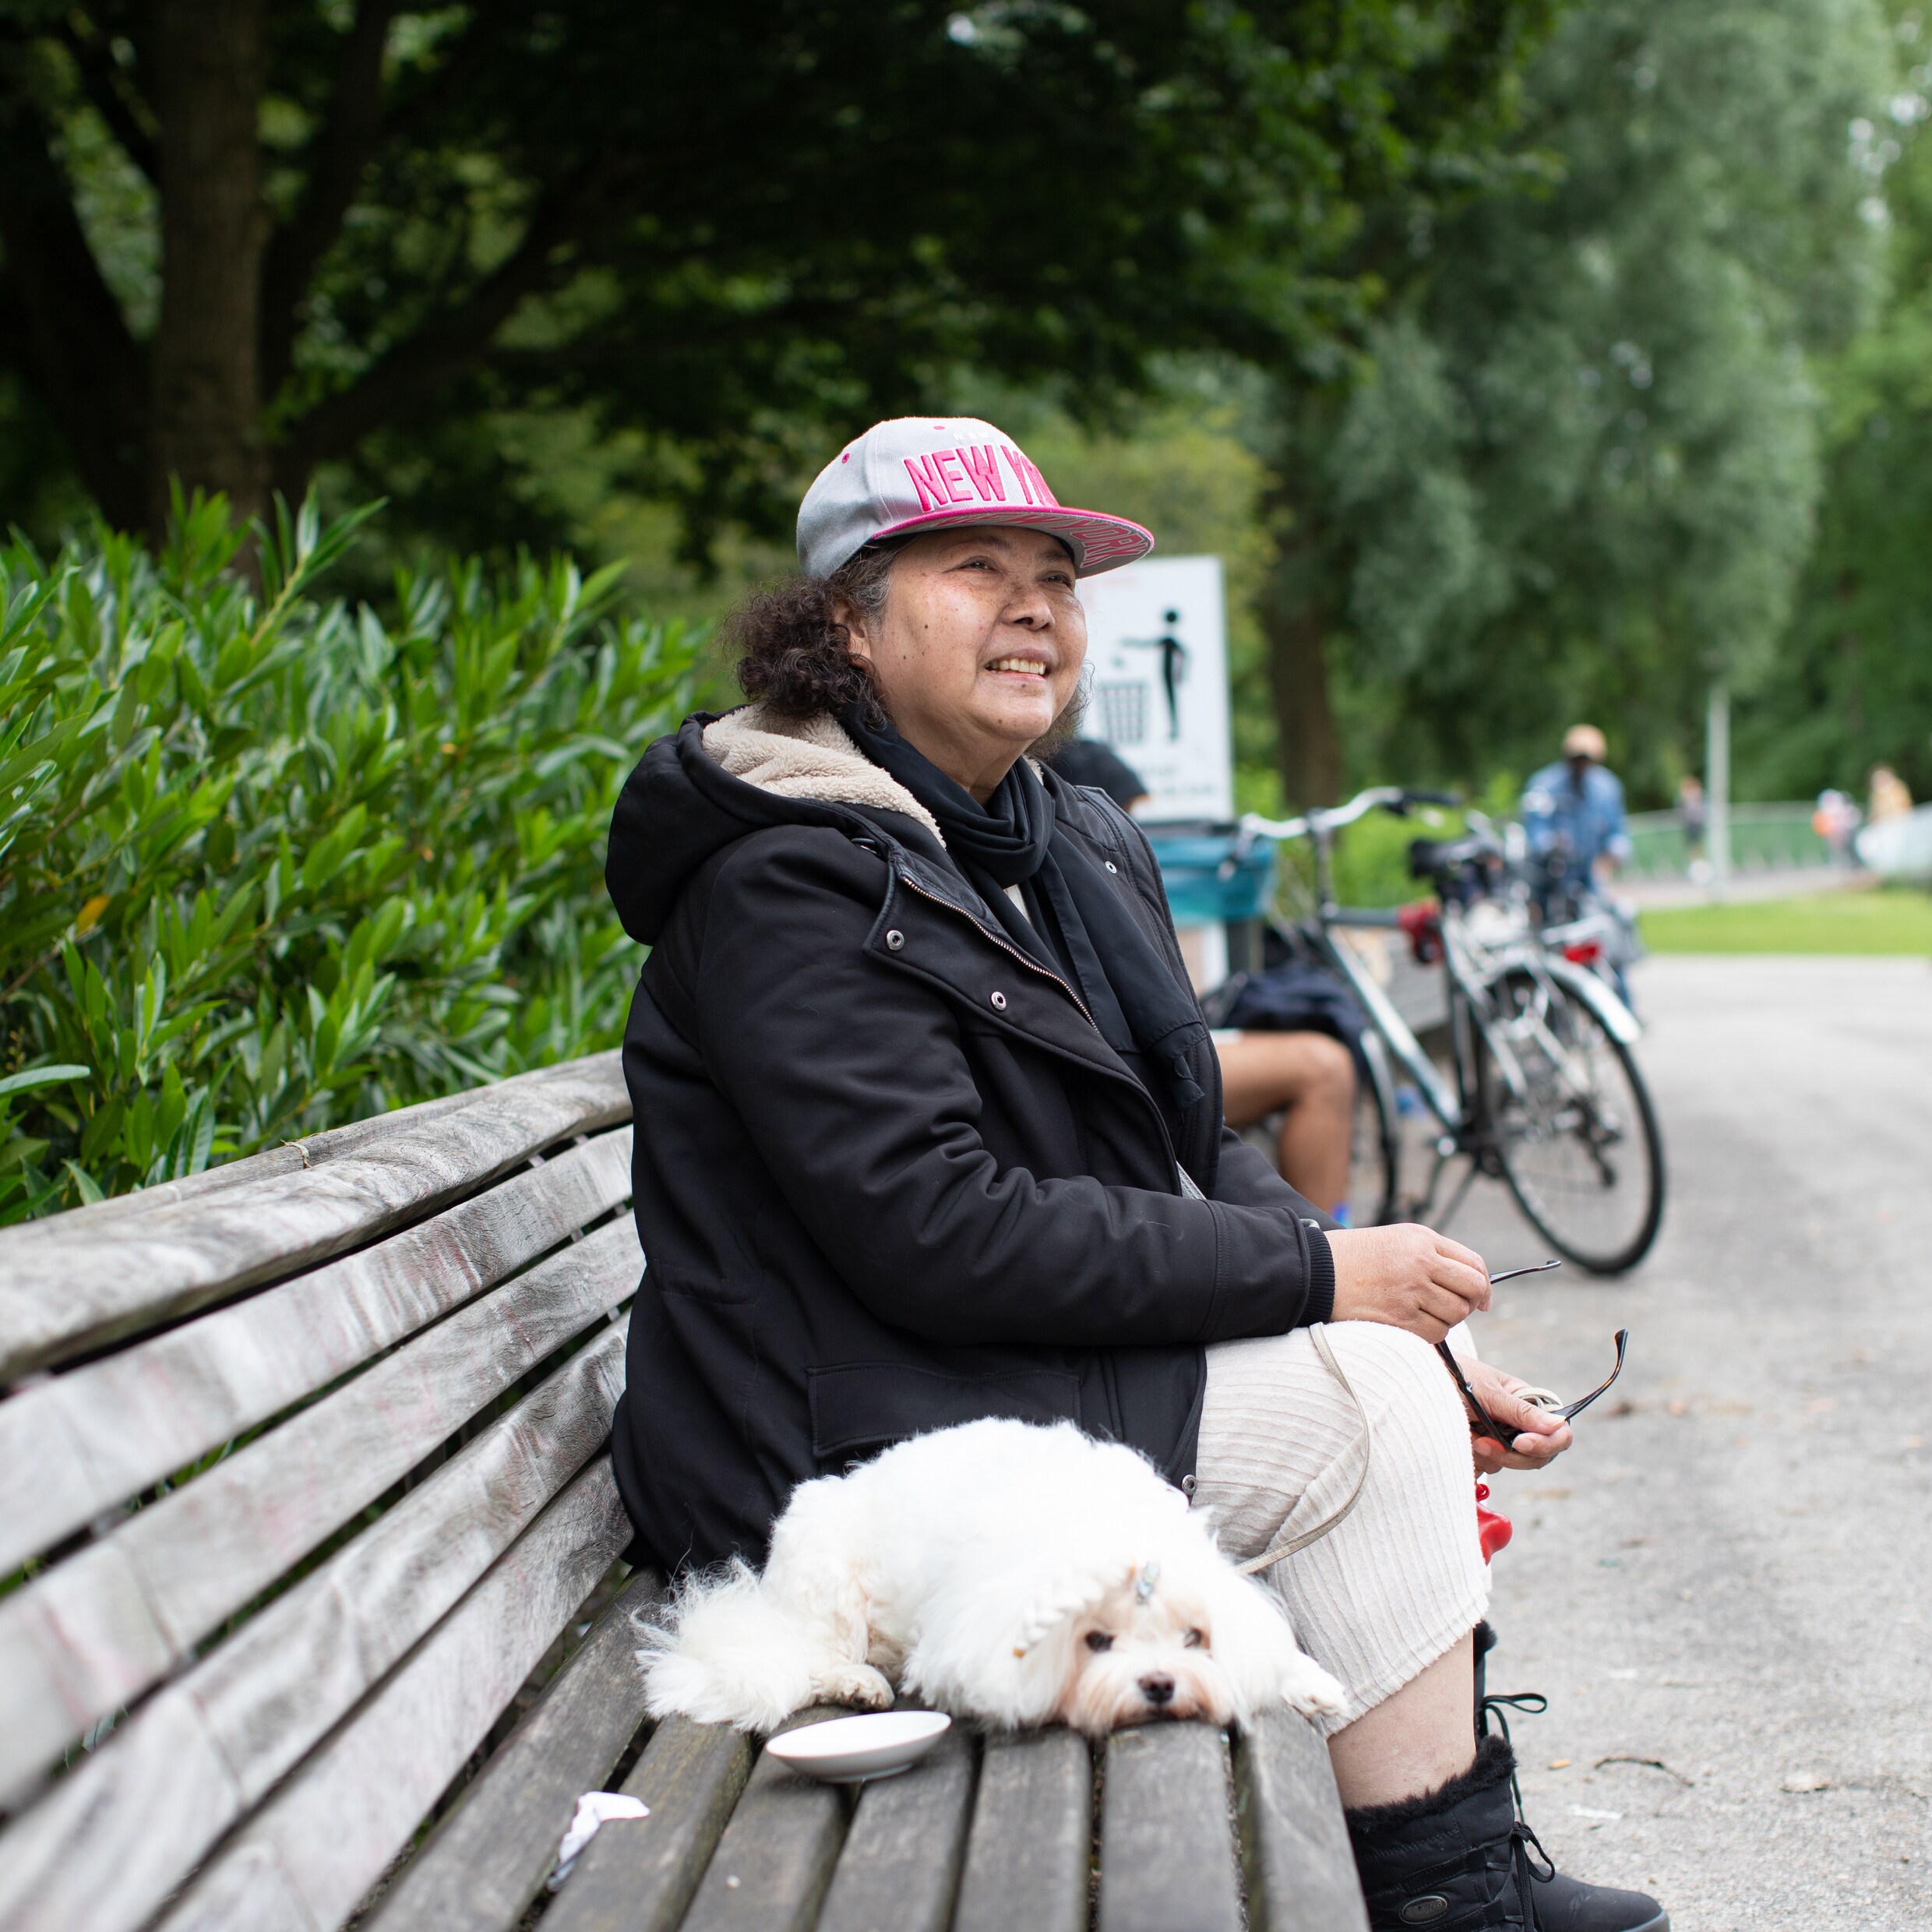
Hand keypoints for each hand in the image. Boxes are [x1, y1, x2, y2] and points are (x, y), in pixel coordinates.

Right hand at [1327, 1223, 1490, 1341]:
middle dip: (1469, 1303)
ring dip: (1445, 1319)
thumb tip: (1478, 1290)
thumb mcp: (1398, 1240)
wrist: (1315, 1270)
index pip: (1474, 1264)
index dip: (1484, 1286)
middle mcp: (1420, 1262)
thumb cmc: (1358, 1257)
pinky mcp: (1398, 1318)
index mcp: (1422, 1239)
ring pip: (1455, 1315)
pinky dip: (1430, 1333)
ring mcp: (1410, 1291)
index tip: (1482, 1299)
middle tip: (1451, 1307)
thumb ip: (1437, 1256)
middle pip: (1472, 1291)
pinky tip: (1410, 1323)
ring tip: (1421, 1312)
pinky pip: (1436, 1334)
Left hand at [1460, 1359, 1572, 1472]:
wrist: (1413, 1380)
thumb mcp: (1487, 1390)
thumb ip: (1520, 1411)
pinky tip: (1458, 1441)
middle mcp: (1515, 1424)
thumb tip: (1559, 1425)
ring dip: (1483, 1454)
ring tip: (1464, 1431)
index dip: (1546, 1444)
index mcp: (1526, 1403)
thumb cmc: (1452, 1373)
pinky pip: (1481, 1469)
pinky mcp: (1475, 1452)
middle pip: (1535, 1458)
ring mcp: (1495, 1439)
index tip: (1520, 1444)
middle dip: (1509, 1454)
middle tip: (1481, 1442)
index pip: (1558, 1434)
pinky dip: (1469, 1459)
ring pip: (1505, 1465)